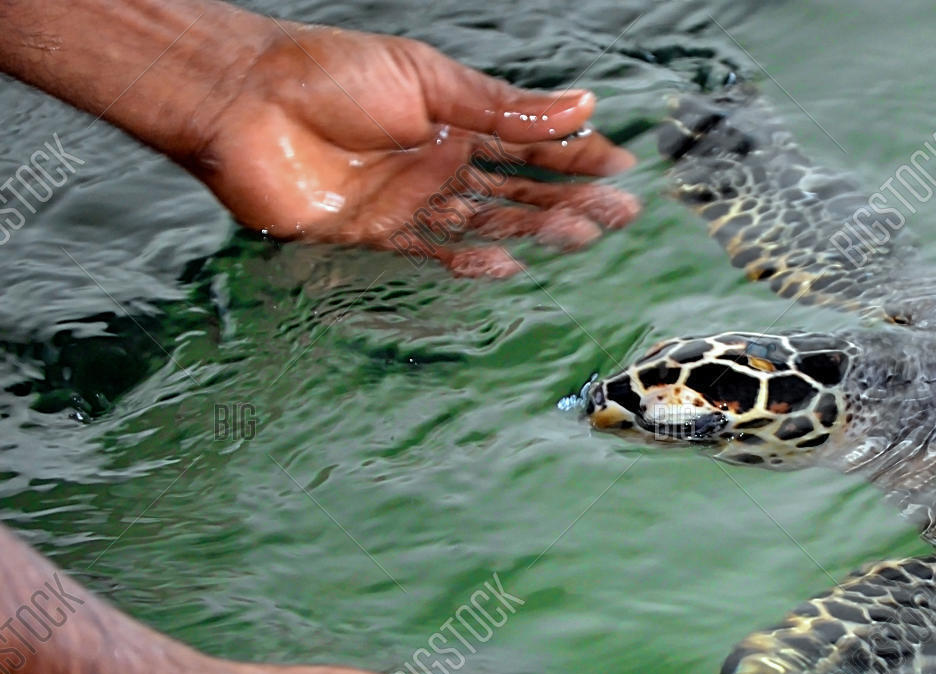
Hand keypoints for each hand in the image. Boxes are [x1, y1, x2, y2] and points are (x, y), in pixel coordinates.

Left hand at [190, 22, 641, 276]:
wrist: (242, 102)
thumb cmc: (327, 72)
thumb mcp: (429, 80)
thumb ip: (503, 106)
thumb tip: (582, 103)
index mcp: (451, 115)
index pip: (528, 142)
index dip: (576, 156)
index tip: (621, 170)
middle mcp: (436, 158)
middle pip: (516, 189)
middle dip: (570, 200)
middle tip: (619, 216)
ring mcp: (408, 199)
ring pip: (486, 222)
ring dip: (535, 231)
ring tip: (581, 237)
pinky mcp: (376, 233)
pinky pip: (433, 253)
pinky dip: (471, 262)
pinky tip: (510, 266)